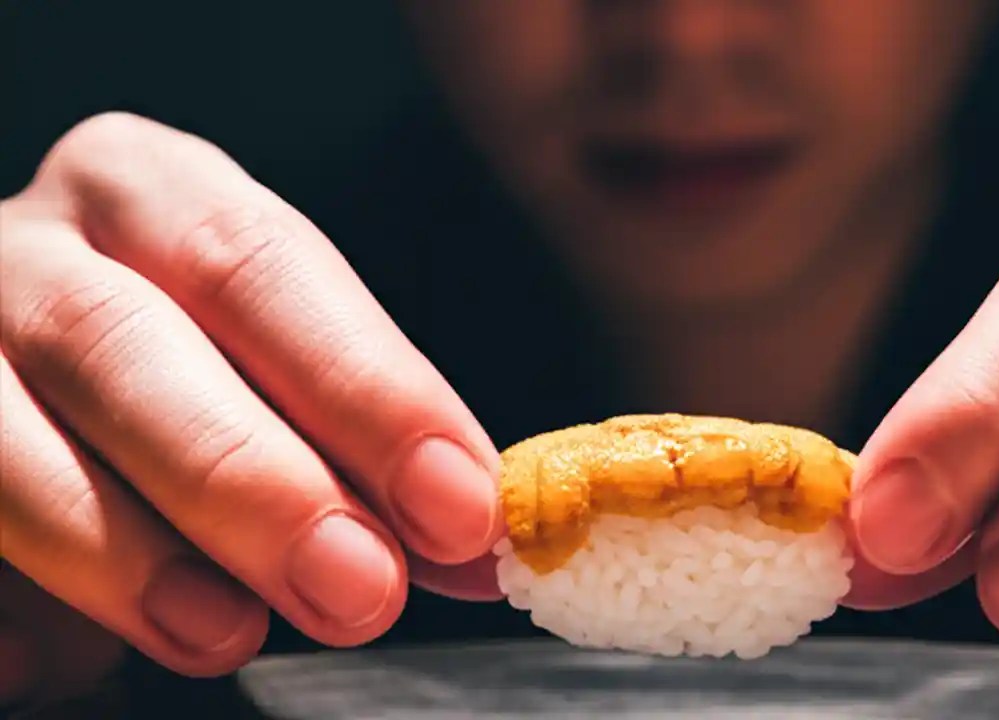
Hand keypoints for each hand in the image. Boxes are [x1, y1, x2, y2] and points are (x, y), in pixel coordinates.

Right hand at [0, 113, 502, 702]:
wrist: (42, 375)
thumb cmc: (191, 367)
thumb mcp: (282, 370)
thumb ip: (367, 446)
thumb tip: (473, 540)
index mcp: (152, 194)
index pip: (263, 265)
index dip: (367, 389)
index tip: (456, 504)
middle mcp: (32, 250)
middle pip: (124, 342)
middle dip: (252, 478)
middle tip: (360, 588)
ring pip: (5, 445)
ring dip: (126, 555)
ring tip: (226, 634)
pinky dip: (7, 610)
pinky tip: (62, 663)